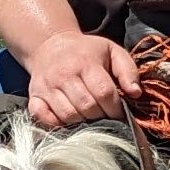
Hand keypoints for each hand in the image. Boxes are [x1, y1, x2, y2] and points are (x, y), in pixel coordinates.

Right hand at [25, 29, 141, 129]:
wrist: (50, 45)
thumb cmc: (86, 52)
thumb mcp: (112, 51)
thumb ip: (128, 70)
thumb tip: (135, 93)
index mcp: (85, 62)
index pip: (103, 92)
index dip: (115, 108)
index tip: (120, 113)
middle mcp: (63, 74)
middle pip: (87, 106)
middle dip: (101, 117)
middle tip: (105, 116)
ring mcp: (46, 87)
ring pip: (68, 115)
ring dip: (82, 122)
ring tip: (89, 117)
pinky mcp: (33, 96)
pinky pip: (43, 117)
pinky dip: (56, 124)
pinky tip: (68, 120)